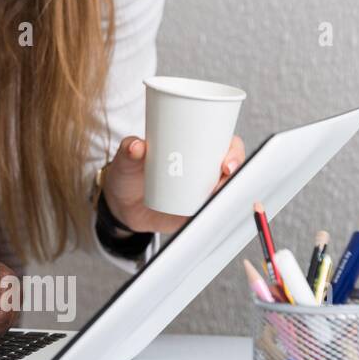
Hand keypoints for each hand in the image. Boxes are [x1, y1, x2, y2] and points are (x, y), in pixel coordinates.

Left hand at [102, 134, 245, 233]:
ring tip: (215, 198)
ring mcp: (201, 191)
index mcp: (193, 148)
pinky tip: (213, 215)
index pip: (223, 144)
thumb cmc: (128, 174)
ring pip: (225, 192)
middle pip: (232, 169)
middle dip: (237, 175)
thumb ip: (129, 150)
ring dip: (228, 195)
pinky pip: (213, 212)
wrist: (121, 203)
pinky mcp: (196, 211)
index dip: (233, 151)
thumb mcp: (126, 159)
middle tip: (224, 181)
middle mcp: (203, 169)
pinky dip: (217, 214)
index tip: (227, 163)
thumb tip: (136, 146)